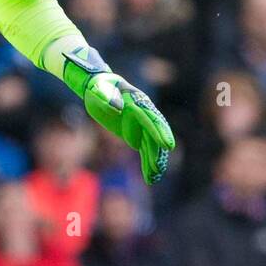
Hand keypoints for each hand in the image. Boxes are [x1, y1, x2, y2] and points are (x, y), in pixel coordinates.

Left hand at [62, 46, 174, 183]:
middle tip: (160, 167)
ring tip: (154, 178)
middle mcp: (144, 114)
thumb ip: (107, 96)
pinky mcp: (136, 134)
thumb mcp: (99, 89)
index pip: (151, 119)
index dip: (159, 132)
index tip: (166, 146)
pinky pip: (145, 150)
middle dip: (158, 151)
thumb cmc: (98, 87)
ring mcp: (141, 125)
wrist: (99, 87)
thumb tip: (117, 107)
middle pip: (155, 135)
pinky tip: (150, 177)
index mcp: (137, 102)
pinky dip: (147, 163)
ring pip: (152, 145)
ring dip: (154, 161)